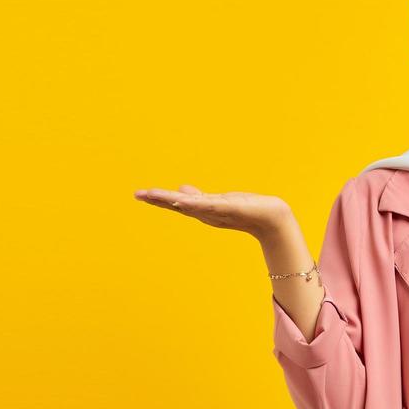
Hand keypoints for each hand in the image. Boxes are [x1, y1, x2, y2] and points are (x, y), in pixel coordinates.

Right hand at [133, 184, 293, 241]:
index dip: (158, 199)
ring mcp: (216, 211)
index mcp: (202, 209)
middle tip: (138, 194)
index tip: (141, 194)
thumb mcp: (217, 202)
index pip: (176, 203)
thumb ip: (198, 198)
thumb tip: (180, 189)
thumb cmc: (245, 210)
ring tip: (153, 195)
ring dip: (171, 200)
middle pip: (177, 205)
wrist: (269, 218)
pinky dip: (194, 202)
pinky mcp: (227, 208)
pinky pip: (207, 205)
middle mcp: (206, 213)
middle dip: (158, 200)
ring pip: (188, 205)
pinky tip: (181, 198)